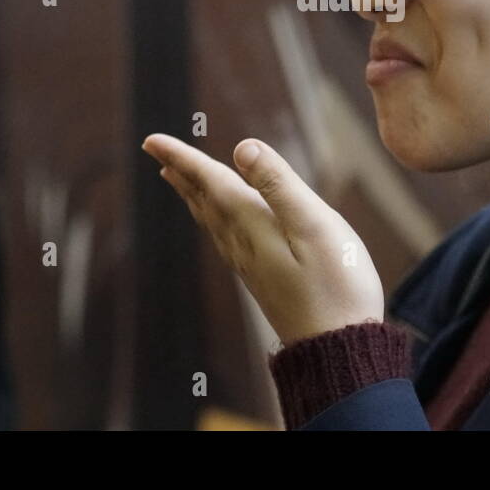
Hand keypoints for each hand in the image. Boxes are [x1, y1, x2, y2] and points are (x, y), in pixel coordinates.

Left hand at [141, 133, 384, 346]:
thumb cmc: (336, 286)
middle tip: (156, 151)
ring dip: (194, 194)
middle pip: (204, 200)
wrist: (337, 349)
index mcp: (253, 225)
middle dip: (181, 171)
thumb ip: (279, 184)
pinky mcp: (263, 278)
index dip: (183, 158)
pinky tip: (220, 221)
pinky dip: (213, 218)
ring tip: (178, 177)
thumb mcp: (314, 225)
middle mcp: (243, 244)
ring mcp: (251, 264)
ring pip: (212, 220)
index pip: (211, 182)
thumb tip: (242, 147)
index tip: (152, 140)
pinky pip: (226, 238)